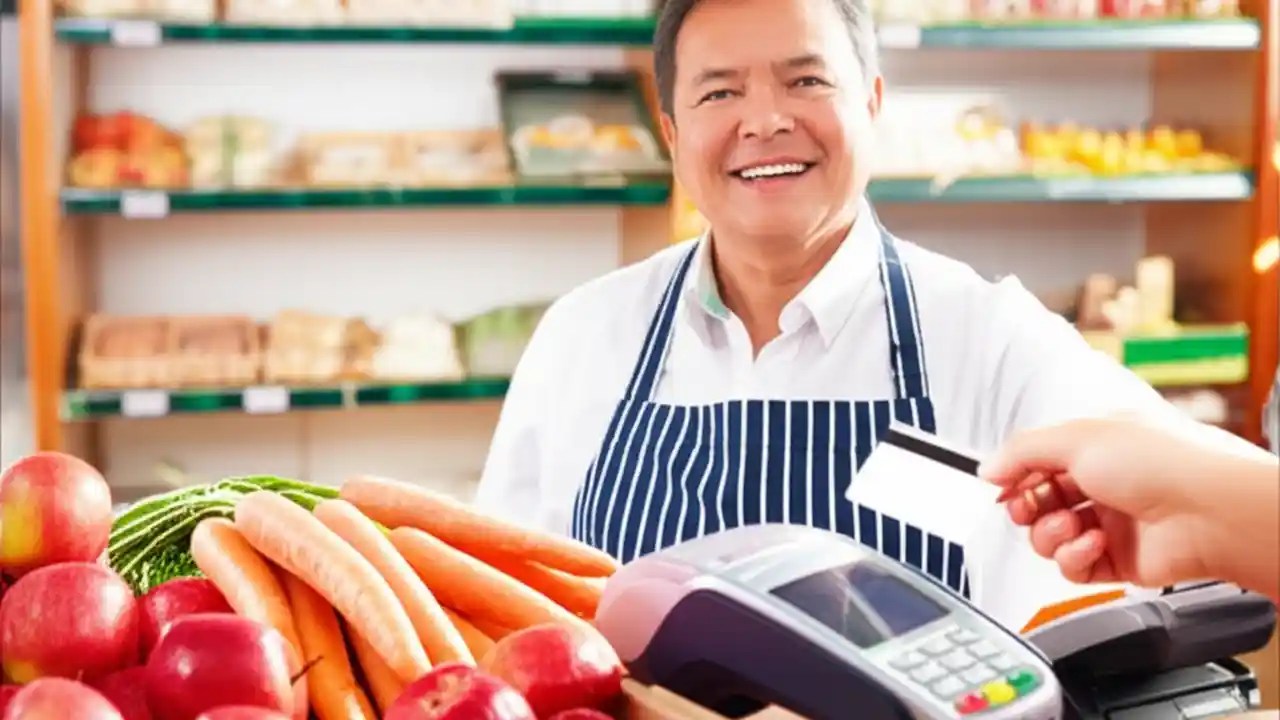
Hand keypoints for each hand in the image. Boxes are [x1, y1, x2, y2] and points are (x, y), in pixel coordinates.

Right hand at [978, 417, 1226, 589]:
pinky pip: (1072, 568)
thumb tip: (987, 469)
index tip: (999, 486)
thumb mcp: (1076, 437)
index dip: (1014, 476)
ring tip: (1072, 526)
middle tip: (1027, 508)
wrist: (1207, 511)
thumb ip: (1021, 452)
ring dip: (1051, 534)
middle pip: (1037, 503)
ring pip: (1049, 539)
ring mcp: (1107, 524)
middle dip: (1026, 508)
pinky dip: (1074, 558)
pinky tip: (1093, 544)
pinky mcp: (1115, 561)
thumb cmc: (1159, 462)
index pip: (1036, 464)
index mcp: (1093, 448)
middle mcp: (1100, 485)